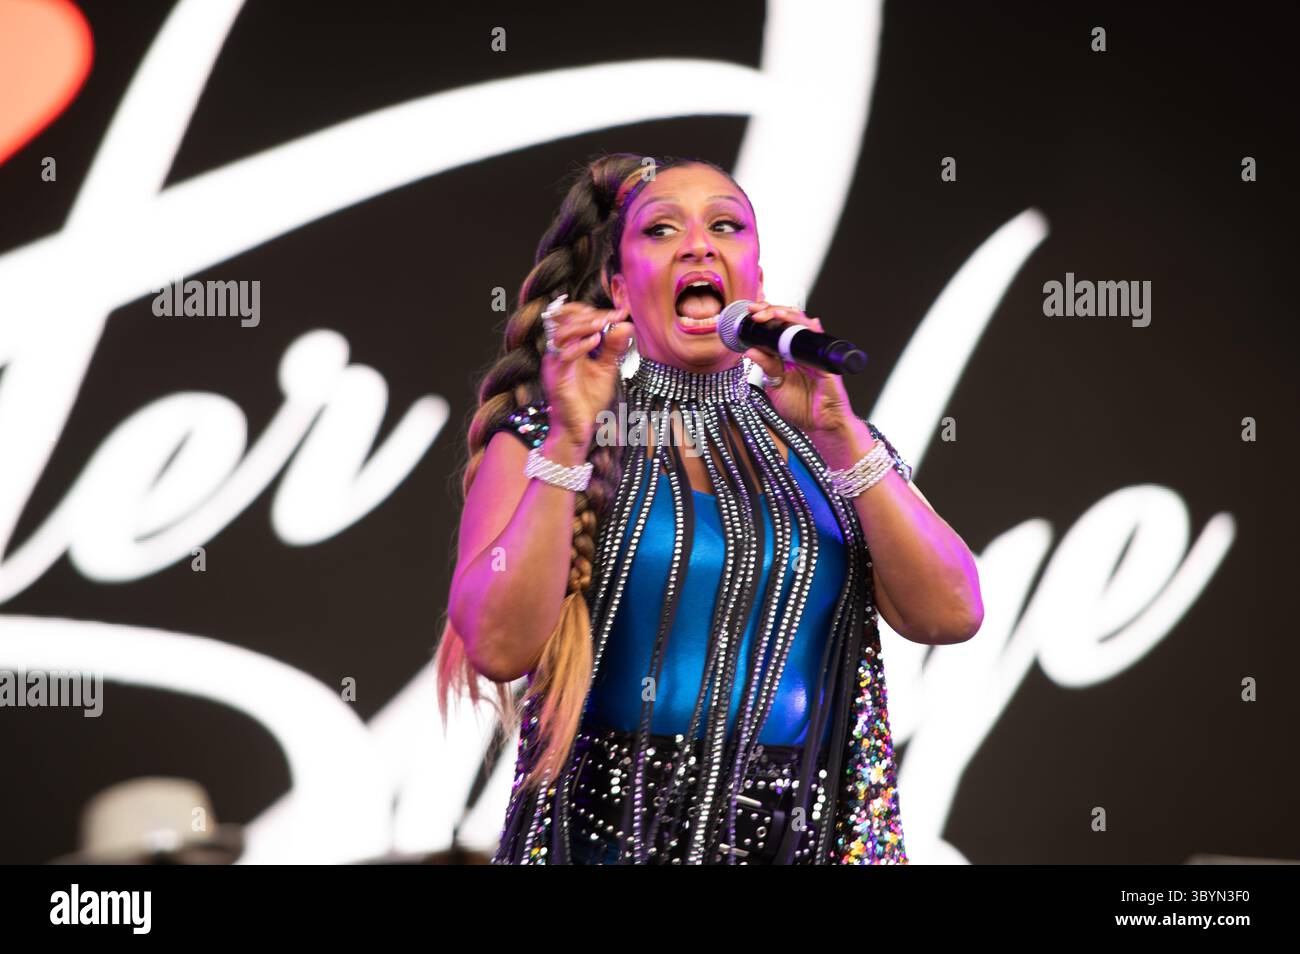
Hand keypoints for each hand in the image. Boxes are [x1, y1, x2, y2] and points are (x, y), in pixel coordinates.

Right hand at [539, 296, 634, 448]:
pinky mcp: (557, 378)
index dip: (596, 312)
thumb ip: (613, 348)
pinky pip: (563, 356)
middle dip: (590, 315)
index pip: (575, 318)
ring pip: (561, 333)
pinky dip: (580, 346)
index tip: (621, 313)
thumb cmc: (588, 401)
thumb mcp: (607, 370)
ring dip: (583, 325)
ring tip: (602, 325)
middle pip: (564, 320)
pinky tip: (596, 342)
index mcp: (569, 347)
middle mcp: (558, 352)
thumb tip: (625, 325)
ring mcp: (555, 365)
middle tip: (612, 316)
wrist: (578, 429)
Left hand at [741, 301, 855, 436]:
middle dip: (771, 311)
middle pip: (787, 321)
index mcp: (785, 355)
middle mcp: (799, 350)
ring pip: (802, 325)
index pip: (774, 329)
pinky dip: (813, 329)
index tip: (749, 314)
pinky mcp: (825, 360)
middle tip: (756, 311)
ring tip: (772, 313)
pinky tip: (806, 321)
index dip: (763, 318)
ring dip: (787, 315)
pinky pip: (819, 340)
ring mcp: (812, 353)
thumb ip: (766, 368)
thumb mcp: (775, 387)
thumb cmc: (801, 408)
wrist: (820, 425)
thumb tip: (751, 350)